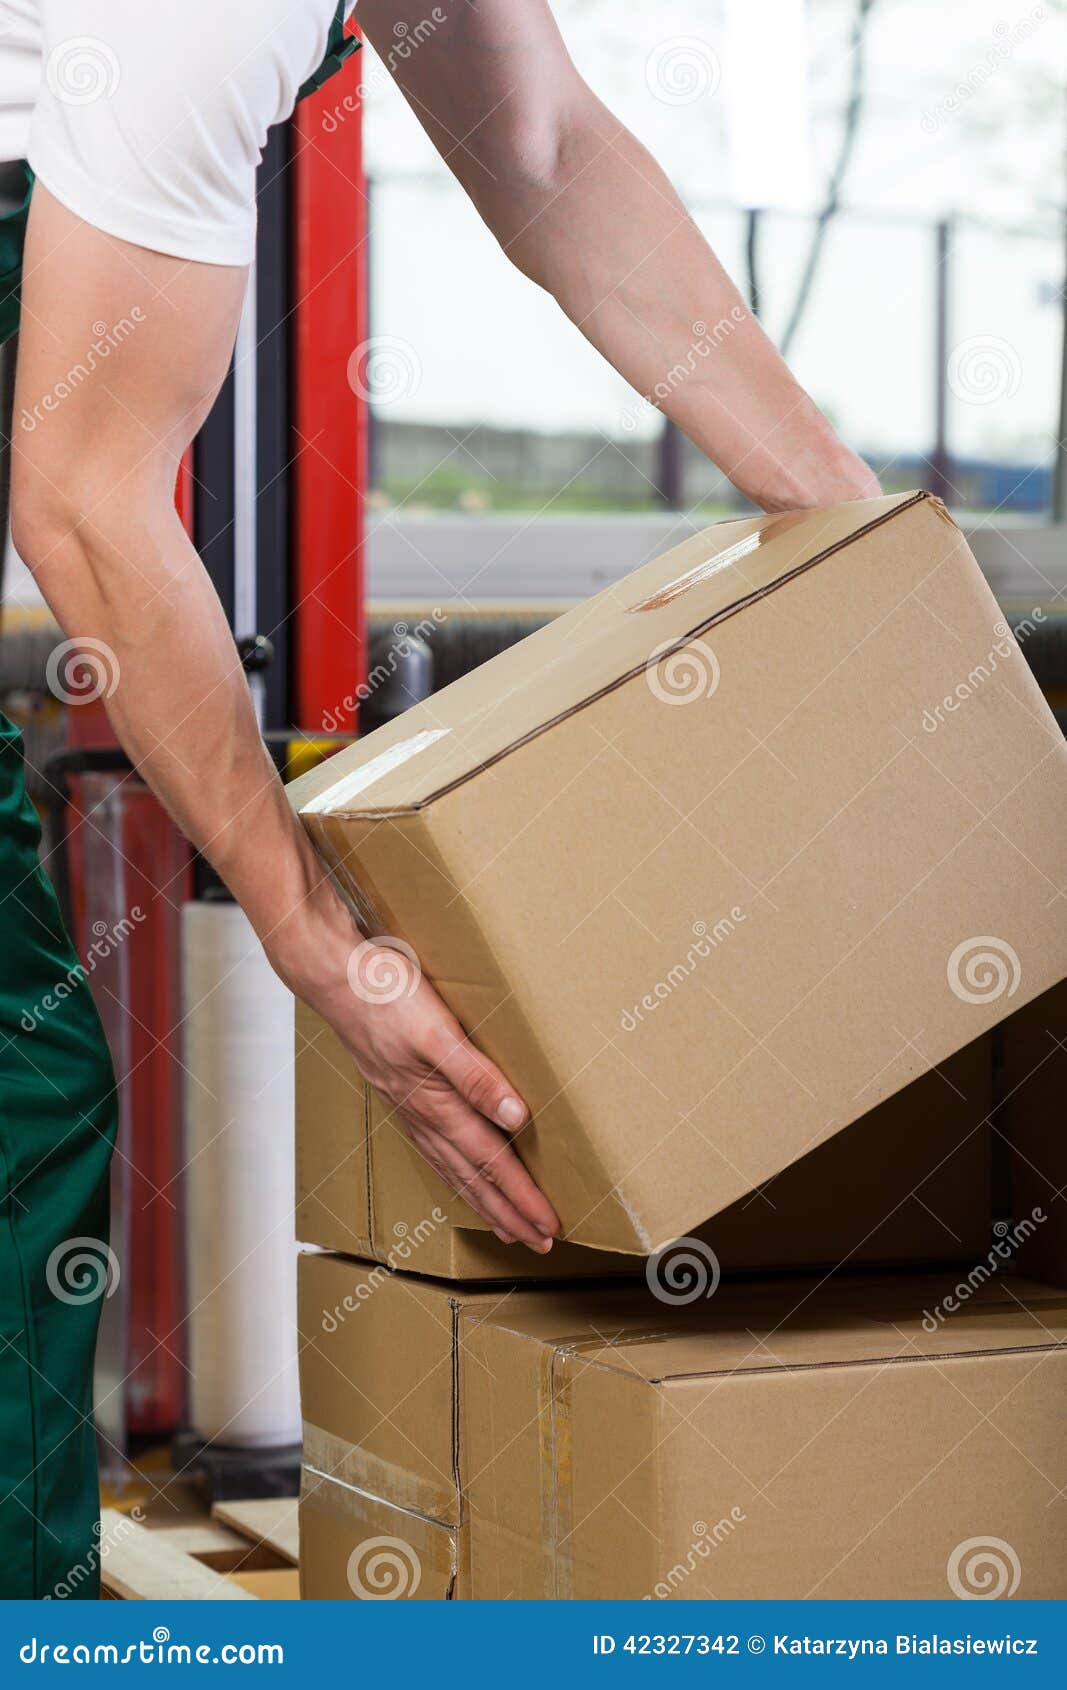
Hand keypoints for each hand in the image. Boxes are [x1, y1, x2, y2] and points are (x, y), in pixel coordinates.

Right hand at [292, 936, 560, 1253]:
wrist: (336, 980)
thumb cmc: (387, 998)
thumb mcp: (437, 1031)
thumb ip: (476, 1076)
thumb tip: (514, 1115)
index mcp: (437, 1104)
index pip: (490, 1163)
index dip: (521, 1197)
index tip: (548, 1227)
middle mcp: (423, 1116)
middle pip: (474, 1178)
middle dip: (509, 1213)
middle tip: (540, 1244)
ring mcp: (409, 1109)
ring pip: (453, 1169)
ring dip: (483, 1201)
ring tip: (507, 1227)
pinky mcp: (400, 1095)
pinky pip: (433, 1150)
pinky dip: (454, 1174)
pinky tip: (459, 1176)